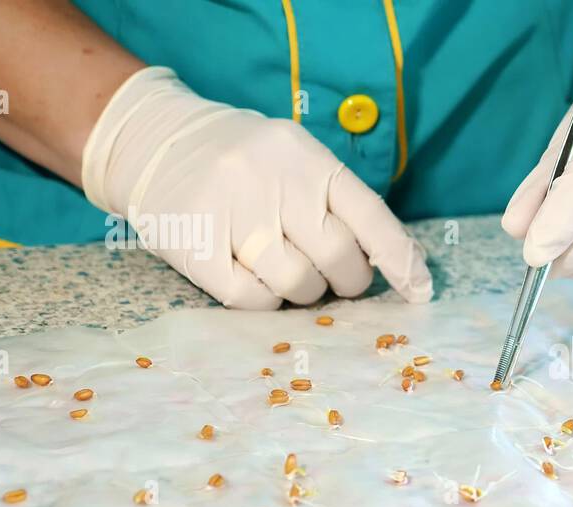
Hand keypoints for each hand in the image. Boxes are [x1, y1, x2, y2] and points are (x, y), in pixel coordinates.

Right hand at [82, 67, 430, 308]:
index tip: (421, 291)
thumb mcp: (295, 160)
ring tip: (287, 269)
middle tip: (333, 275)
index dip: (401, 259)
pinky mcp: (197, 247)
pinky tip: (253, 277)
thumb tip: (395, 261)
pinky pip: (251, 300)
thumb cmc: (244, 162)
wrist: (152, 140)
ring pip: (297, 285)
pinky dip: (262, 301)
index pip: (370, 216)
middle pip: (338, 258)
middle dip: (347, 279)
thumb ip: (339, 203)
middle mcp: (273, 182)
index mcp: (306, 158)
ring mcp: (232, 214)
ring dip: (303, 292)